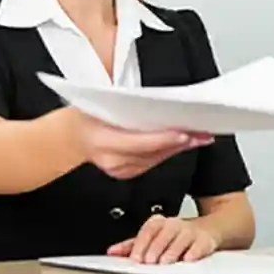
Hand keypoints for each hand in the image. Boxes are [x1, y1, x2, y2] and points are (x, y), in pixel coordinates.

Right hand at [73, 110, 212, 179]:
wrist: (72, 137)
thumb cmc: (86, 115)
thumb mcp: (101, 102)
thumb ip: (125, 102)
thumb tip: (153, 100)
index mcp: (103, 140)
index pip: (140, 142)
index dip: (164, 139)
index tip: (184, 134)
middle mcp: (112, 159)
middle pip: (153, 153)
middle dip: (180, 143)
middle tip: (202, 133)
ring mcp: (120, 169)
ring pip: (156, 160)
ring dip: (178, 149)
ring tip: (199, 137)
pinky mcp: (126, 173)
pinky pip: (152, 163)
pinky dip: (168, 153)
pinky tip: (182, 144)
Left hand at [107, 215, 219, 263]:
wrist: (206, 230)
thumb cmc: (174, 237)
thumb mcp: (153, 238)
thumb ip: (132, 246)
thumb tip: (111, 252)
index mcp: (159, 223)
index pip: (149, 230)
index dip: (141, 244)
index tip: (136, 258)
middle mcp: (174, 225)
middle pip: (164, 233)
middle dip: (155, 248)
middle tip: (149, 262)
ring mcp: (190, 232)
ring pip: (181, 238)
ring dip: (172, 251)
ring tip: (165, 262)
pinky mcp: (205, 240)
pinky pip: (199, 245)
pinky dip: (193, 253)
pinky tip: (186, 260)